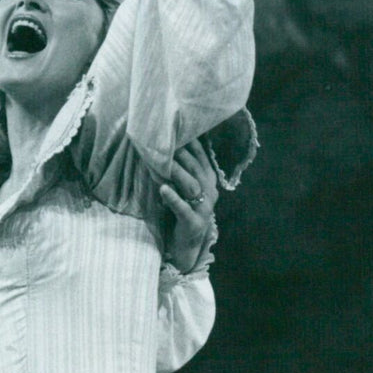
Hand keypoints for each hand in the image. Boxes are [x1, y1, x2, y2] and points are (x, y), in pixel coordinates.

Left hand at [160, 140, 218, 273]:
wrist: (186, 244)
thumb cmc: (181, 210)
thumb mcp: (182, 188)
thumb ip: (178, 169)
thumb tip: (163, 144)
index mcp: (208, 180)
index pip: (200, 156)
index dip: (189, 142)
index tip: (175, 127)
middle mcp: (210, 192)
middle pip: (195, 168)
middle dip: (181, 154)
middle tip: (164, 140)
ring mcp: (204, 208)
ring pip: (191, 186)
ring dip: (176, 172)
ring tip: (163, 162)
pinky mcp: (193, 223)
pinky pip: (183, 208)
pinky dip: (173, 198)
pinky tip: (163, 189)